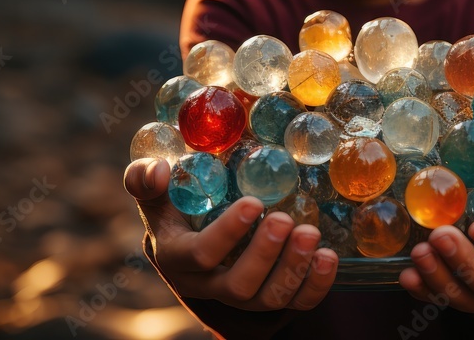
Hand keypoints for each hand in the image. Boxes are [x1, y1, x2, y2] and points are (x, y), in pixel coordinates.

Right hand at [124, 157, 338, 310]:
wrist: (194, 237)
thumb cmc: (178, 207)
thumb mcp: (158, 194)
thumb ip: (145, 180)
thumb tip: (158, 170)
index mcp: (178, 259)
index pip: (200, 255)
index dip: (227, 233)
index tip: (253, 202)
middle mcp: (208, 285)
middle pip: (237, 286)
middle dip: (264, 255)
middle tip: (286, 220)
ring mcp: (241, 297)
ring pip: (267, 299)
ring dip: (293, 269)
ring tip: (311, 234)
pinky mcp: (270, 298)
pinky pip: (295, 304)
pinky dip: (315, 286)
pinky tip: (328, 257)